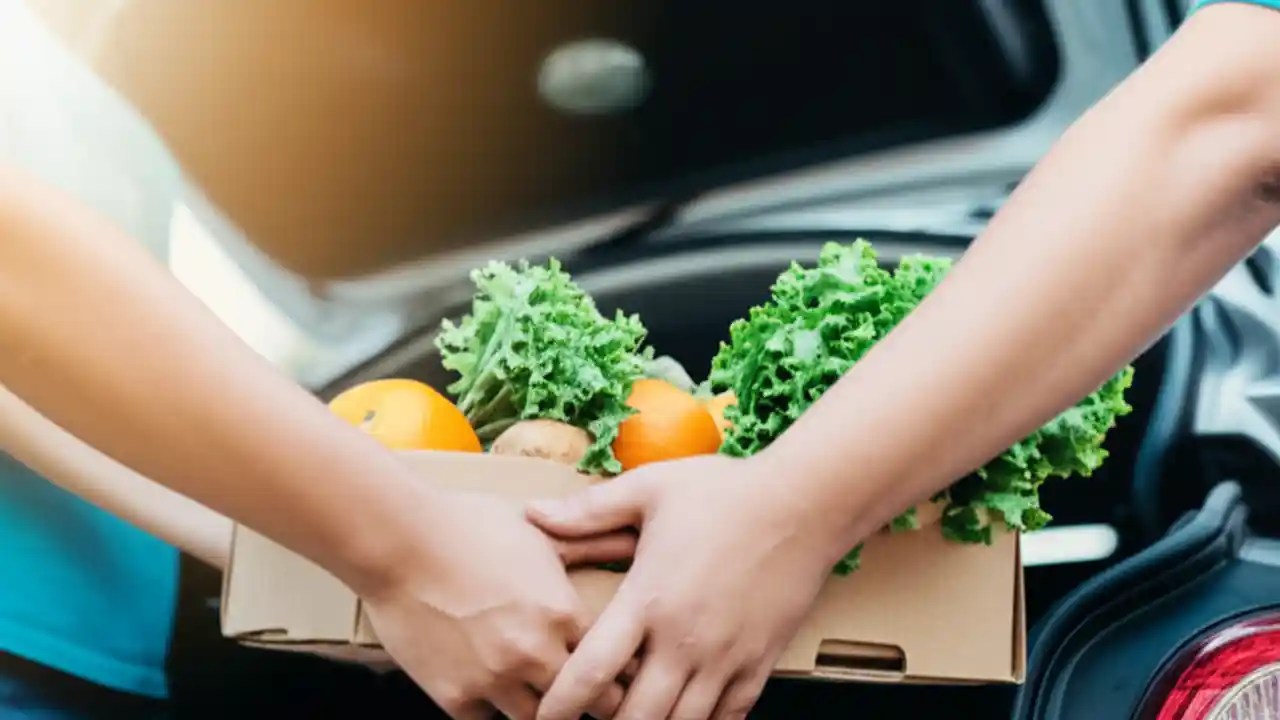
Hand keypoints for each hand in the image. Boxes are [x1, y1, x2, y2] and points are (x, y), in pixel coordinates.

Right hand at [360, 488, 623, 719]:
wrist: (398, 541)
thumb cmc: (470, 526)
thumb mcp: (539, 534)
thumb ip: (589, 543)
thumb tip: (632, 538)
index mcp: (563, 613)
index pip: (617, 662)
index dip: (623, 669)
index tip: (622, 669)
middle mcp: (536, 653)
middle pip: (593, 704)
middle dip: (596, 700)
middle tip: (591, 694)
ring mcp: (495, 679)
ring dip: (546, 709)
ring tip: (546, 698)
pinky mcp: (455, 697)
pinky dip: (495, 713)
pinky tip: (497, 697)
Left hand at [527, 455, 841, 719]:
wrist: (805, 504)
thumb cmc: (725, 492)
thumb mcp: (650, 489)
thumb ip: (589, 511)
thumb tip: (533, 515)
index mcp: (648, 599)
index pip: (592, 671)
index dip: (560, 705)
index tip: (541, 718)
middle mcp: (684, 640)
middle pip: (635, 717)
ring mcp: (725, 658)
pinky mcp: (759, 663)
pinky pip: (727, 719)